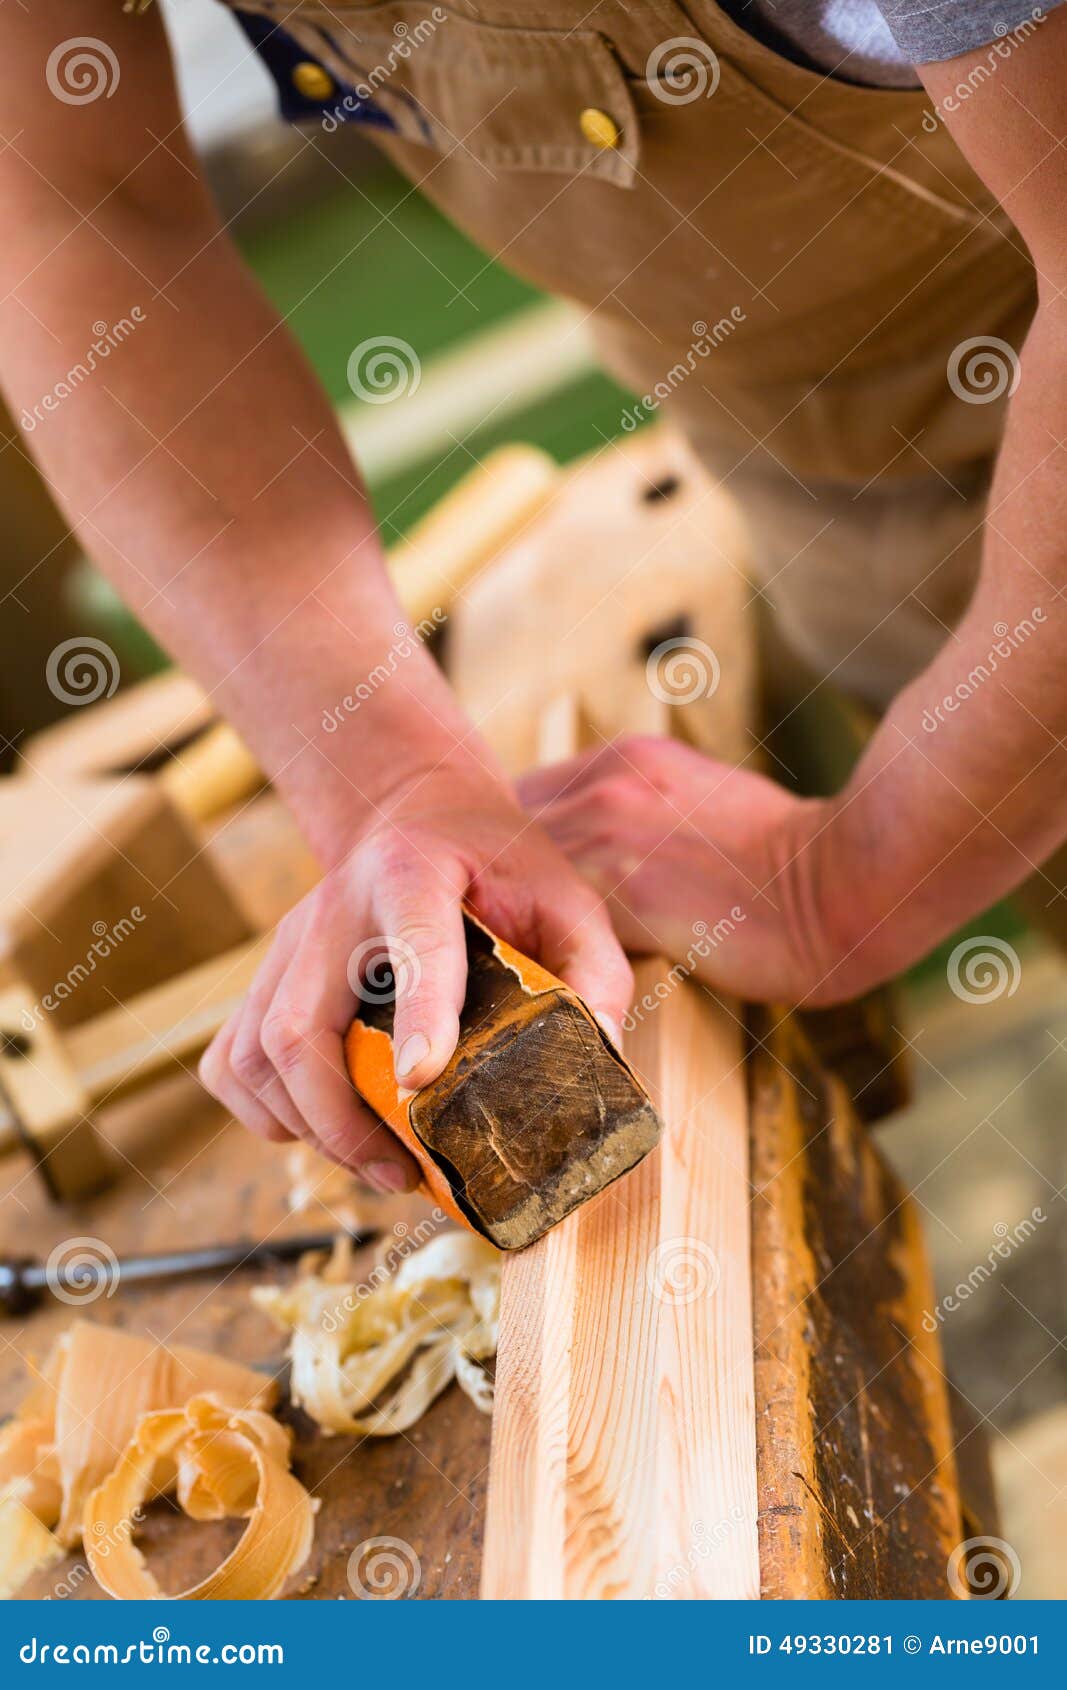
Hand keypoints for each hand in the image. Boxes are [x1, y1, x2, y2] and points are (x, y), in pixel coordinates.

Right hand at [199, 756, 633, 1193]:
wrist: (416, 814)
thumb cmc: (497, 865)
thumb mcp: (565, 897)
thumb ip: (592, 970)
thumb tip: (598, 1054)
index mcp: (415, 877)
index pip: (413, 945)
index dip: (417, 1014)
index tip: (422, 1080)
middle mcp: (332, 911)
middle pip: (300, 1026)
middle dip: (342, 1119)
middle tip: (405, 1170)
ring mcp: (286, 946)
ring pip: (255, 1055)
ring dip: (308, 1128)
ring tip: (378, 1163)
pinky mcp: (264, 977)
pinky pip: (232, 1062)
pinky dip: (265, 1113)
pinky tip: (320, 1130)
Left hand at [518, 735, 831, 1003]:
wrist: (840, 880)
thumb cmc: (792, 857)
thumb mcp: (710, 797)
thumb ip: (652, 806)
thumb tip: (626, 844)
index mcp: (628, 759)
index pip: (531, 794)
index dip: (522, 844)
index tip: (519, 885)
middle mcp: (604, 787)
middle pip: (508, 831)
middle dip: (503, 880)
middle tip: (501, 926)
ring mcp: (604, 835)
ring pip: (514, 878)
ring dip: (510, 917)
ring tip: (508, 960)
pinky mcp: (613, 894)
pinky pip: (543, 924)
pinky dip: (538, 950)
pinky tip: (544, 978)